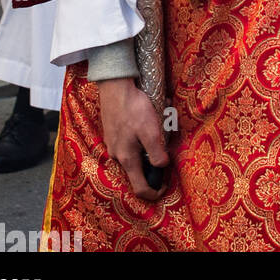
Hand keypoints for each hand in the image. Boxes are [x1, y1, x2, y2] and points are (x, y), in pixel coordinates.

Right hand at [97, 77, 168, 201]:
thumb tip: (162, 166)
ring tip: (159, 122)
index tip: (165, 185)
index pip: (140, 188)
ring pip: (135, 152)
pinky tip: (148, 117)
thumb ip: (156, 152)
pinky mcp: (113, 133)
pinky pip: (130, 140)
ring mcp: (113, 144)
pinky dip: (141, 133)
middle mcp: (118, 155)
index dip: (154, 192)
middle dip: (155, 158)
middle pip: (139, 169)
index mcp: (128, 159)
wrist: (115, 88)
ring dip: (149, 142)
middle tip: (165, 140)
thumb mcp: (151, 131)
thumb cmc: (134, 109)